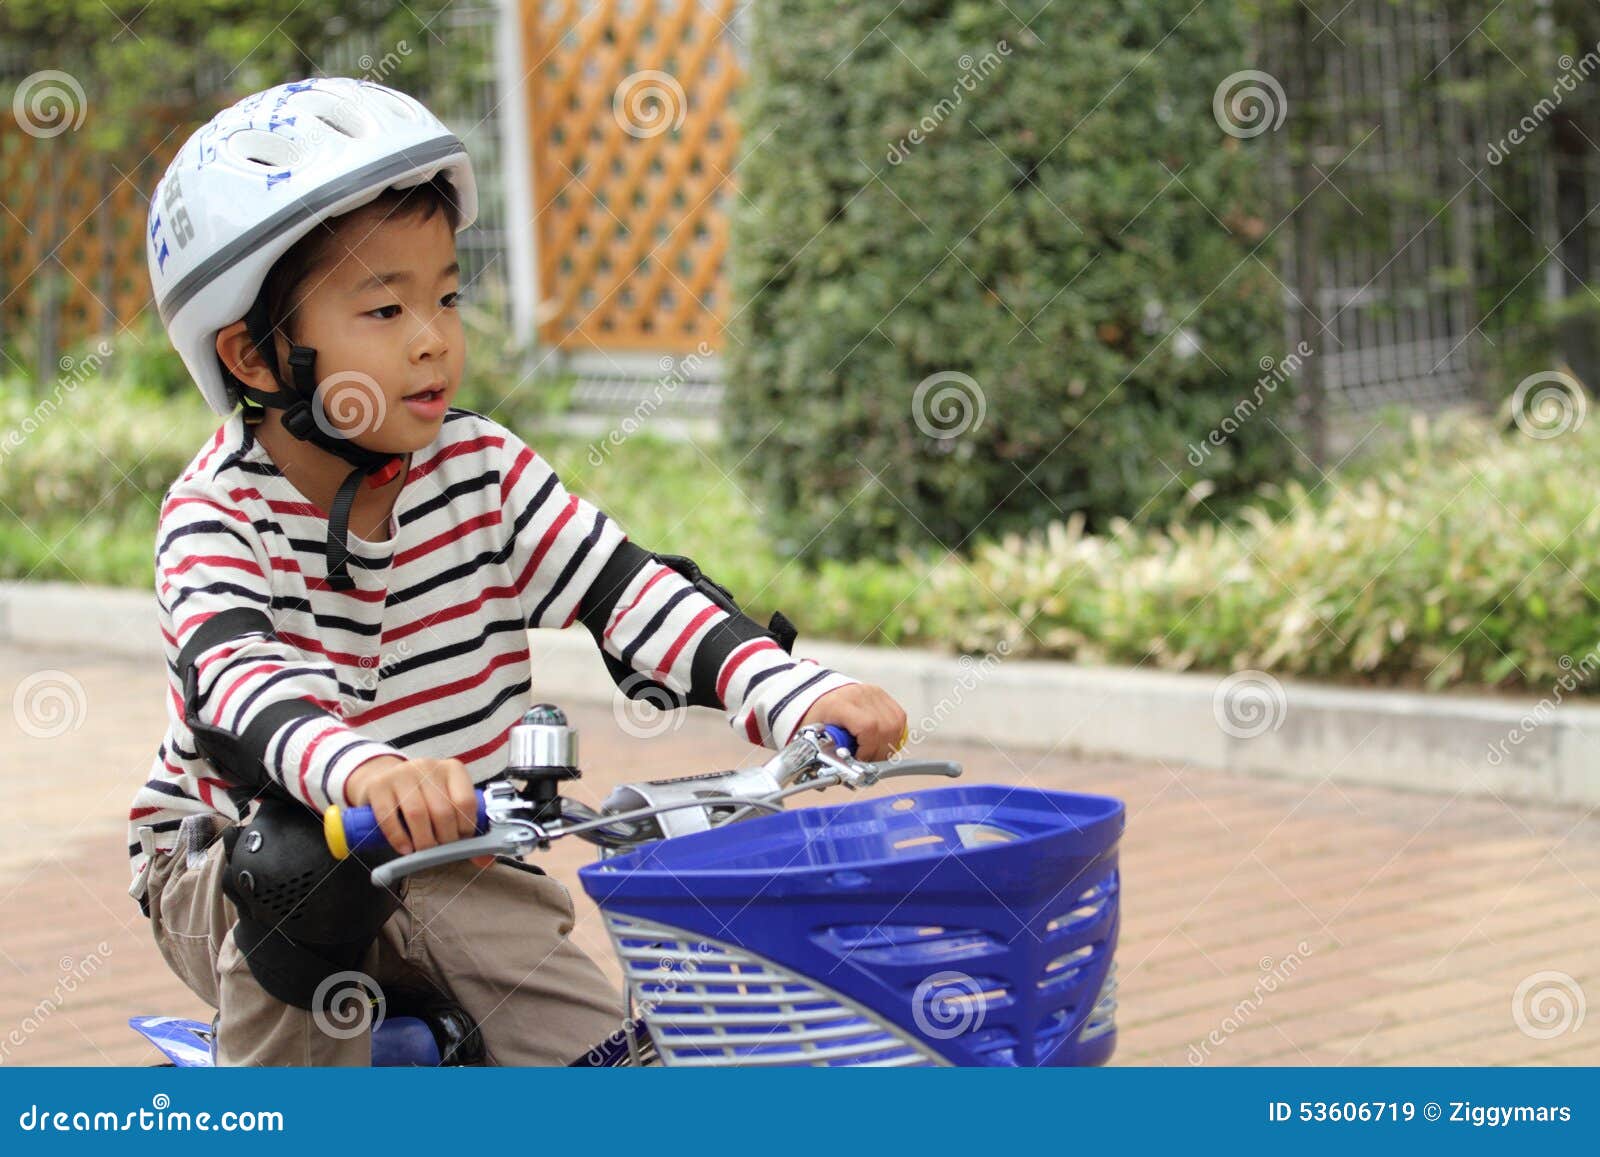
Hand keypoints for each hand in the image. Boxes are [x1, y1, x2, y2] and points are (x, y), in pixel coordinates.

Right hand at [344, 755, 494, 868]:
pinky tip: (405, 848)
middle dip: (444, 839)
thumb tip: (486, 859)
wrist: (382, 779)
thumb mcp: (445, 804)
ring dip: (423, 841)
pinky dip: (399, 838)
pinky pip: (389, 817)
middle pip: (443, 810)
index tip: (460, 841)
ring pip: (418, 814)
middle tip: (441, 851)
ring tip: (424, 851)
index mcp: (452, 769)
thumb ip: (465, 829)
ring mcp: (402, 774)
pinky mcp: (379, 786)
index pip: (466, 801)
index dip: (465, 828)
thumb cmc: (421, 796)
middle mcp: (428, 766)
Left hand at [797, 683, 908, 762]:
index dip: (868, 749)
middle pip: (885, 728)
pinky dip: (893, 734)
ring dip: (889, 745)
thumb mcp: (814, 736)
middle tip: (867, 761)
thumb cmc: (816, 716)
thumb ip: (827, 754)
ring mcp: (873, 693)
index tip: (859, 760)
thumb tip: (841, 776)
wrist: (819, 696)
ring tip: (874, 753)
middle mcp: (859, 695)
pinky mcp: (882, 695)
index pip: (868, 726)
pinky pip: (899, 718)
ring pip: (896, 724)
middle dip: (879, 752)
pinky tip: (881, 742)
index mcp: (839, 704)